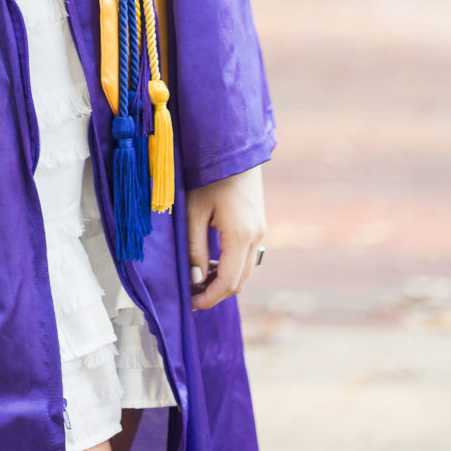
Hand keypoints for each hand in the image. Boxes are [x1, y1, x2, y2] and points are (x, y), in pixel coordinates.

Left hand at [185, 165, 265, 311]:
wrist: (234, 147)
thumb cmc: (209, 175)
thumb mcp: (194, 211)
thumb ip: (195, 248)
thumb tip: (196, 280)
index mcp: (241, 235)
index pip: (229, 282)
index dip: (209, 298)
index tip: (190, 303)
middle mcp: (256, 237)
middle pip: (240, 282)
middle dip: (216, 293)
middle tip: (191, 294)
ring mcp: (261, 231)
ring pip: (245, 271)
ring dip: (224, 281)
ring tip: (198, 279)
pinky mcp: (258, 225)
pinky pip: (247, 257)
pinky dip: (231, 267)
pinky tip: (211, 262)